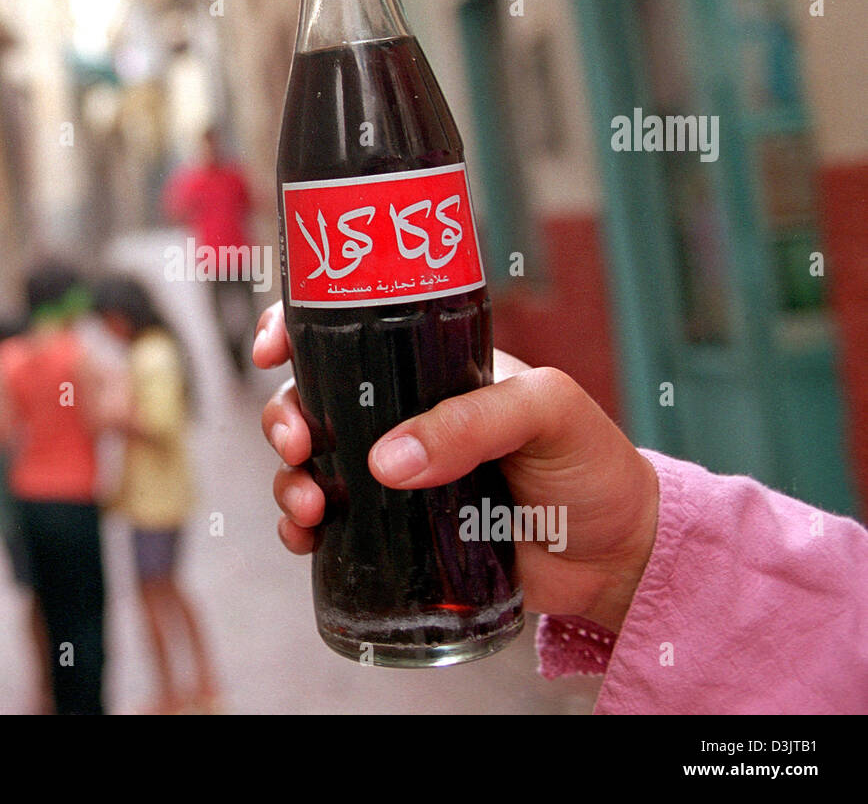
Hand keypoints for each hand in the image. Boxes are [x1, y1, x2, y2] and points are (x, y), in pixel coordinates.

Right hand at [253, 301, 659, 633]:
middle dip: (284, 417)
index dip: (300, 333)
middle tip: (296, 444)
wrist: (617, 557)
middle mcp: (402, 418)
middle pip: (313, 400)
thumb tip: (386, 460)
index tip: (274, 350)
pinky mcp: (394, 534)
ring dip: (288, 480)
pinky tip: (306, 541)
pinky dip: (302, 532)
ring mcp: (395, 477)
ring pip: (310, 465)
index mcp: (432, 372)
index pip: (354, 334)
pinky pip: (330, 528)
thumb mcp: (547, 412)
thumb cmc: (593, 465)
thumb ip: (474, 422)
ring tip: (308, 509)